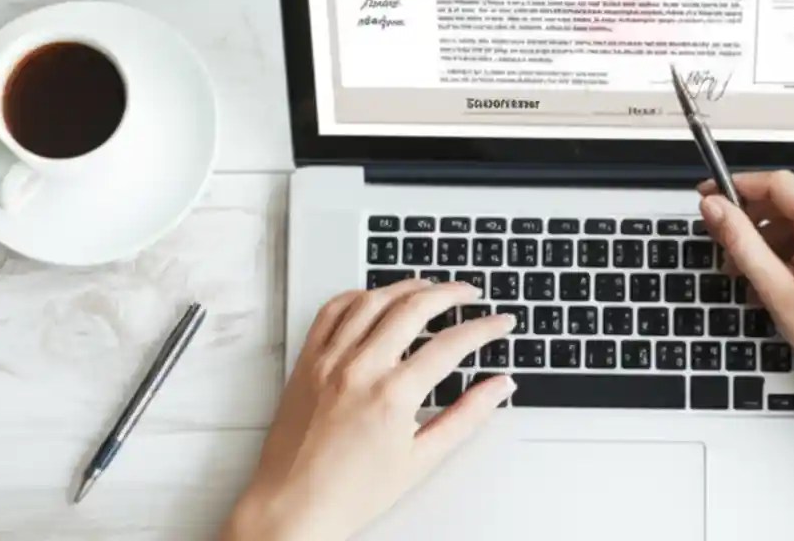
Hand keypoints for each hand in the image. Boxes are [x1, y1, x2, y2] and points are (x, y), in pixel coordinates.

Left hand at [220, 280, 515, 540]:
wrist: (292, 507)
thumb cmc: (351, 493)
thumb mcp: (421, 459)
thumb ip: (466, 417)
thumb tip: (499, 387)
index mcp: (392, 396)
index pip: (451, 345)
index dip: (484, 328)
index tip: (500, 322)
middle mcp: (359, 369)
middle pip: (414, 307)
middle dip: (451, 293)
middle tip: (470, 294)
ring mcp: (329, 361)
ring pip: (373, 300)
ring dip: (406, 286)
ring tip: (429, 287)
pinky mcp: (306, 362)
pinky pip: (332, 311)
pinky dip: (357, 296)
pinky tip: (374, 298)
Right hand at [698, 171, 793, 399]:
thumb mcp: (776, 289)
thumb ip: (741, 242)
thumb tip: (713, 207)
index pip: (777, 183)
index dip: (738, 186)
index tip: (708, 197)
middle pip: (789, 203)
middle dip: (752, 223)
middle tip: (724, 251)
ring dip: (770, 242)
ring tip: (749, 278)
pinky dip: (793, 253)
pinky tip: (776, 283)